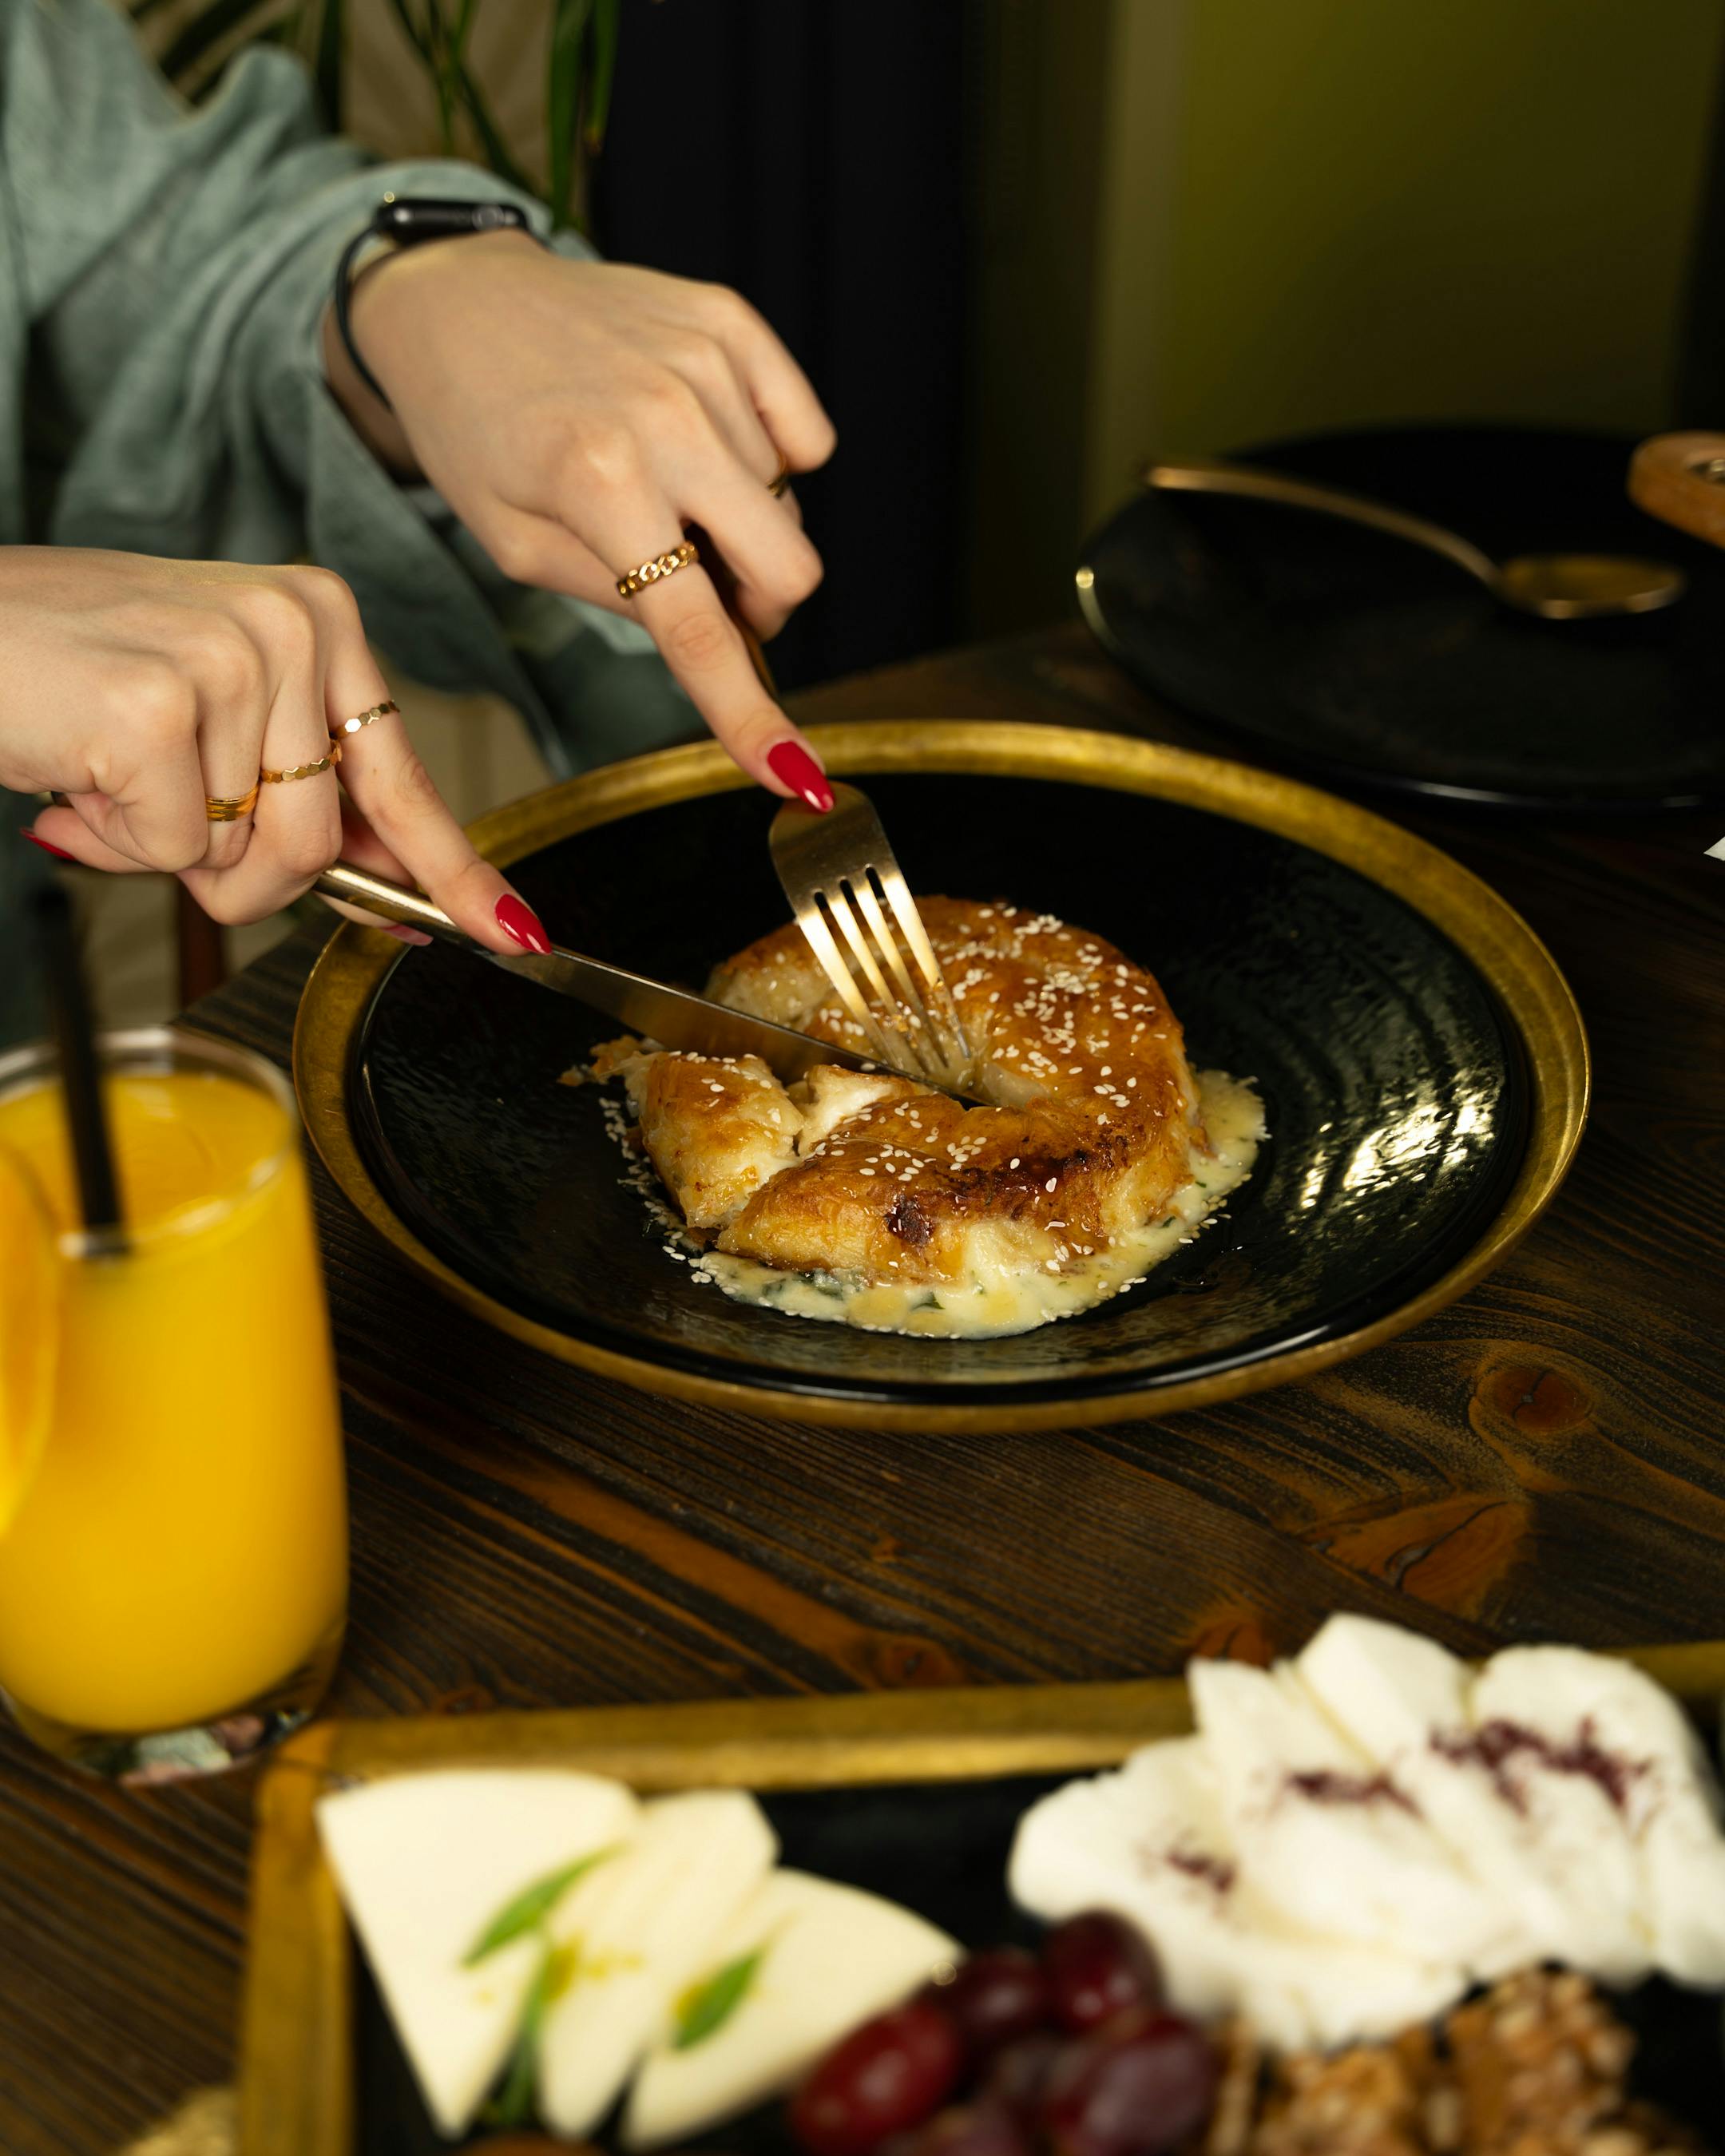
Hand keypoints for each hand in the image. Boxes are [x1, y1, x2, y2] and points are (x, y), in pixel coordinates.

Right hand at [5, 547, 550, 951]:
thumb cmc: (69, 668)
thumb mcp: (215, 709)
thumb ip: (303, 788)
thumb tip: (392, 885)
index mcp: (320, 618)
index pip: (403, 774)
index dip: (454, 869)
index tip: (515, 931)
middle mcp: (294, 626)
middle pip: (321, 845)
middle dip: (239, 871)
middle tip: (158, 816)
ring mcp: (231, 663)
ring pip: (252, 858)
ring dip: (167, 852)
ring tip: (109, 773)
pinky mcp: (161, 711)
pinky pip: (176, 852)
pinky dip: (116, 843)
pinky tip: (78, 773)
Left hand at [327, 237, 838, 810]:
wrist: (451, 298)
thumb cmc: (473, 432)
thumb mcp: (516, 547)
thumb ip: (623, 599)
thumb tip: (726, 634)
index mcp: (599, 480)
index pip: (701, 629)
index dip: (753, 716)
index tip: (801, 781)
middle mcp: (667, 413)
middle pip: (791, 567)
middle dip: (758, 600)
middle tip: (695, 584)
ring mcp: (707, 358)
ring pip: (792, 505)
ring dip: (742, 521)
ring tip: (666, 486)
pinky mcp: (729, 321)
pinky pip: (805, 433)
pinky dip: (767, 456)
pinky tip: (703, 441)